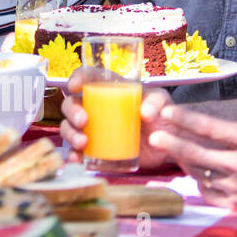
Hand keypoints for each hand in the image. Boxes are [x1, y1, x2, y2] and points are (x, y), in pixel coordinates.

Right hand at [59, 67, 175, 170]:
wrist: (167, 142)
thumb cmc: (161, 115)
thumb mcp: (162, 102)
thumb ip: (156, 101)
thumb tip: (145, 112)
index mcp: (108, 89)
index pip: (87, 77)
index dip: (77, 77)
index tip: (75, 86)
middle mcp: (95, 107)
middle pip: (72, 104)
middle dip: (72, 111)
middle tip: (83, 121)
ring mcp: (94, 129)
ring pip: (69, 127)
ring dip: (70, 134)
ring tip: (83, 143)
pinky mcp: (96, 148)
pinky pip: (77, 150)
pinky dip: (73, 154)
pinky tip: (77, 159)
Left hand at [148, 76, 236, 226]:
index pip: (209, 128)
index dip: (184, 119)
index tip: (166, 112)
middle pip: (197, 152)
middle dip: (172, 142)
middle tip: (154, 135)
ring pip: (200, 173)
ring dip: (184, 161)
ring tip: (171, 150)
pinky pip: (212, 194)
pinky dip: (200, 183)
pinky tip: (195, 174)